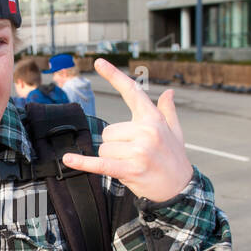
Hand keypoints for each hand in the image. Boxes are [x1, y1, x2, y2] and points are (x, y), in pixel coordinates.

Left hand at [61, 58, 193, 202]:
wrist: (180, 188)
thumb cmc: (175, 159)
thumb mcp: (175, 132)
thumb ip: (167, 111)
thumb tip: (169, 93)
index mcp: (153, 119)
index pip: (132, 92)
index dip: (114, 76)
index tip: (98, 62)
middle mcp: (146, 131)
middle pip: (108, 132)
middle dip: (115, 145)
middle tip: (132, 155)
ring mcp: (138, 150)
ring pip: (104, 149)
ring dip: (112, 160)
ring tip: (131, 165)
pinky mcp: (130, 169)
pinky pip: (100, 163)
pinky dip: (83, 163)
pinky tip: (69, 159)